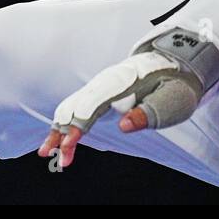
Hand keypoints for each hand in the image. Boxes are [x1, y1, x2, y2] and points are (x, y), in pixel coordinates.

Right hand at [37, 28, 218, 168]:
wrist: (173, 63)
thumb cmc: (173, 84)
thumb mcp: (169, 100)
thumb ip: (146, 113)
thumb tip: (122, 126)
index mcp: (118, 84)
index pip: (90, 107)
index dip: (77, 126)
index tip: (66, 145)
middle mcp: (102, 85)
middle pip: (74, 108)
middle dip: (60, 132)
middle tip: (49, 155)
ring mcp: (98, 88)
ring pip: (71, 109)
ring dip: (58, 130)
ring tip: (45, 152)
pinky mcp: (99, 94)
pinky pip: (77, 108)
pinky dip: (65, 124)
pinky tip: (57, 137)